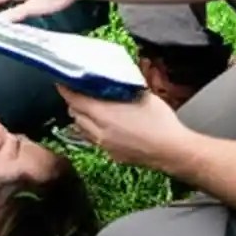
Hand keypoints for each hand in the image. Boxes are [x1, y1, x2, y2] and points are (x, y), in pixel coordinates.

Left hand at [56, 85, 195, 167]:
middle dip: (75, 102)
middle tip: (80, 92)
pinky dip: (93, 130)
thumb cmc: (160, 121)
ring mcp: (104, 145)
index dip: (66, 89)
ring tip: (91, 108)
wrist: (173, 150)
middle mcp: (98, 131)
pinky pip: (94, 140)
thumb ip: (123, 87)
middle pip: (75, 114)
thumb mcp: (142, 94)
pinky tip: (104, 125)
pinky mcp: (111, 155)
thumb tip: (115, 80)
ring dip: (82, 117)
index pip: (74, 99)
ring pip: (82, 129)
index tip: (63, 82)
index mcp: (103, 114)